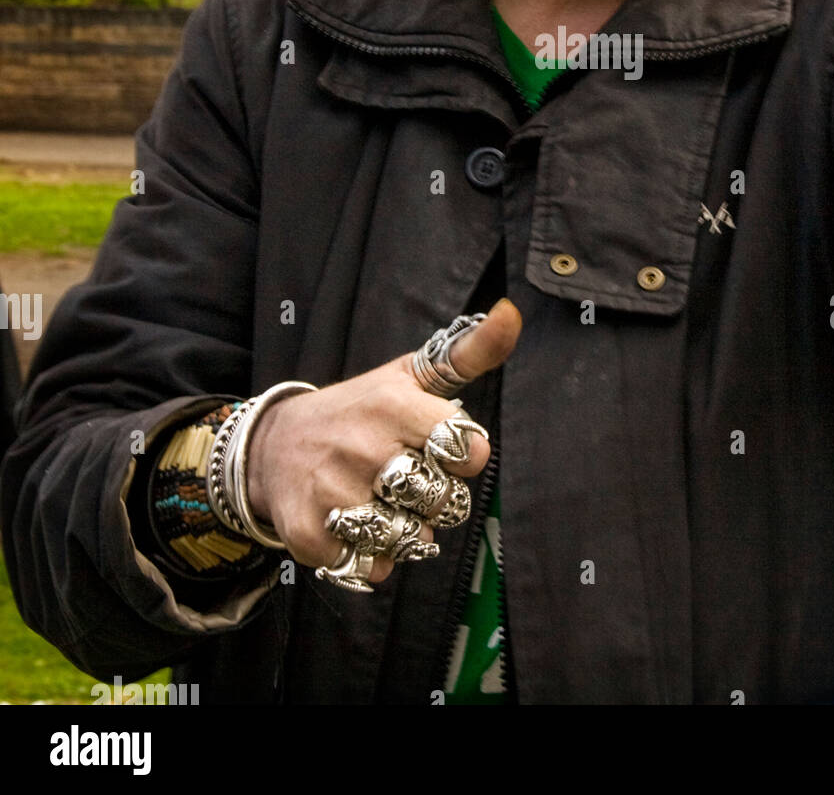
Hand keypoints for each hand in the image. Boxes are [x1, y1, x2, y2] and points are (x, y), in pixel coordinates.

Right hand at [247, 297, 522, 584]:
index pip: (464, 447)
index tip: (445, 449)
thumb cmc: (361, 409)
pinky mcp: (307, 532)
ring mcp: (332, 492)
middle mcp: (363, 446)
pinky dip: (374, 559)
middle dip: (438, 499)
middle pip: (443, 502)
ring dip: (407, 532)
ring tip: (386, 505)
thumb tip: (511, 314)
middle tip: (412, 479)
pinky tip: (359, 529)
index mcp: (393, 405)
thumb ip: (471, 351)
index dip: (465, 456)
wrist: (275, 444)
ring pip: (410, 540)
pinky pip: (371, 567)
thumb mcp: (412, 375)